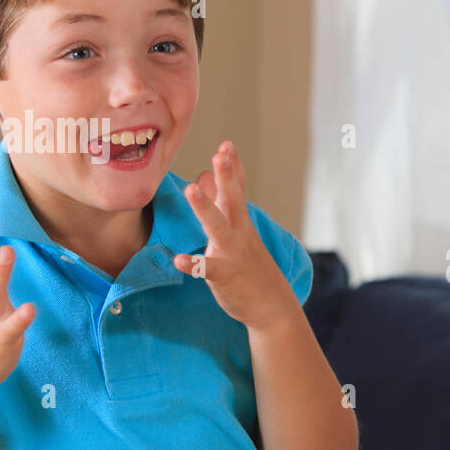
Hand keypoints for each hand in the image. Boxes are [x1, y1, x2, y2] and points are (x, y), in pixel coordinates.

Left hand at [172, 141, 290, 330]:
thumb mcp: (237, 232)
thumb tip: (201, 177)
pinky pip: (207, 269)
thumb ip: (219, 205)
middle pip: (233, 200)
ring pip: (218, 227)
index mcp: (241, 222)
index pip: (238, 189)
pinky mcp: (224, 276)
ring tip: (189, 190)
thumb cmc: (250, 266)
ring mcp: (232, 254)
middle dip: (226, 177)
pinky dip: (194, 264)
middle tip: (220, 154)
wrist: (271, 305)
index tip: (227, 144)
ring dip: (205, 208)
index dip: (233, 167)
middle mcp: (238, 233)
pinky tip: (178, 260)